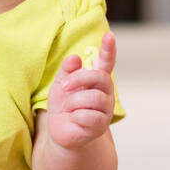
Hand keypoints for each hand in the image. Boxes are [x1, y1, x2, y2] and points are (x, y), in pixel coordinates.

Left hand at [46, 32, 116, 148]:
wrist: (60, 133)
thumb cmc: (63, 107)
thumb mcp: (60, 85)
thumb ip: (67, 71)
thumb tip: (75, 58)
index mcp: (96, 81)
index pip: (106, 63)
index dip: (109, 50)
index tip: (109, 36)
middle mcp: (105, 93)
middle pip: (100, 77)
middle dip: (79, 79)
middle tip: (65, 86)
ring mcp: (105, 110)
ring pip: (94, 98)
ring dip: (74, 102)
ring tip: (68, 108)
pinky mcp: (100, 126)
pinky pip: (89, 116)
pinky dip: (76, 116)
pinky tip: (73, 119)